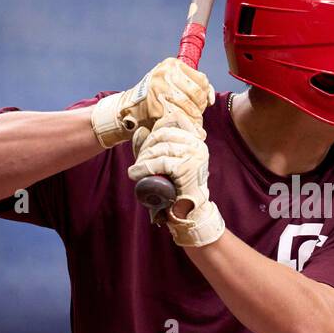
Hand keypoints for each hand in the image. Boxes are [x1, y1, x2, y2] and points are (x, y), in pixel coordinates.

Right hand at [90, 58, 213, 148]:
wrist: (128, 108)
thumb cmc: (155, 96)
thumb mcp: (173, 82)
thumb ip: (194, 85)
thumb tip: (211, 99)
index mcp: (172, 65)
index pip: (202, 80)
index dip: (205, 95)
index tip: (201, 103)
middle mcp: (165, 73)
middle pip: (197, 94)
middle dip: (199, 108)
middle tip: (196, 115)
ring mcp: (159, 89)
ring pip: (189, 106)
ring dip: (193, 118)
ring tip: (190, 122)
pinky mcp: (156, 105)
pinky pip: (178, 116)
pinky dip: (183, 123)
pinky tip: (180, 125)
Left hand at [126, 109, 224, 246]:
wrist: (188, 212)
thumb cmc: (176, 187)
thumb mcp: (166, 161)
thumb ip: (154, 145)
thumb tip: (140, 131)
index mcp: (196, 139)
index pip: (174, 119)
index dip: (155, 129)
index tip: (147, 146)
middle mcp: (198, 144)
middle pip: (162, 134)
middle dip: (145, 147)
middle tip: (138, 162)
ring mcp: (195, 155)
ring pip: (160, 148)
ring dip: (143, 159)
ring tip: (135, 171)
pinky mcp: (187, 168)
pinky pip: (160, 162)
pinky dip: (144, 168)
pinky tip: (135, 174)